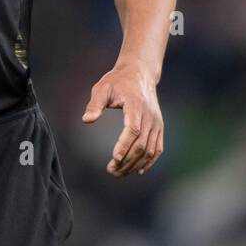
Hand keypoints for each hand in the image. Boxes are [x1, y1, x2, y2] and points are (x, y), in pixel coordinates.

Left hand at [81, 61, 163, 176]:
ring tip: (119, 172)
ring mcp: (156, 122)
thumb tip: (86, 120)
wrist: (140, 73)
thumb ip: (94, 104)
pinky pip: (157, 148)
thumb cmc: (118, 81)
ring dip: (135, 164)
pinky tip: (138, 170)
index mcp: (136, 105)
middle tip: (111, 170)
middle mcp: (149, 115)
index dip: (124, 145)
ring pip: (150, 150)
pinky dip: (149, 161)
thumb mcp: (102, 88)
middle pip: (141, 144)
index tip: (114, 158)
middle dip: (127, 160)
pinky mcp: (159, 126)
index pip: (133, 129)